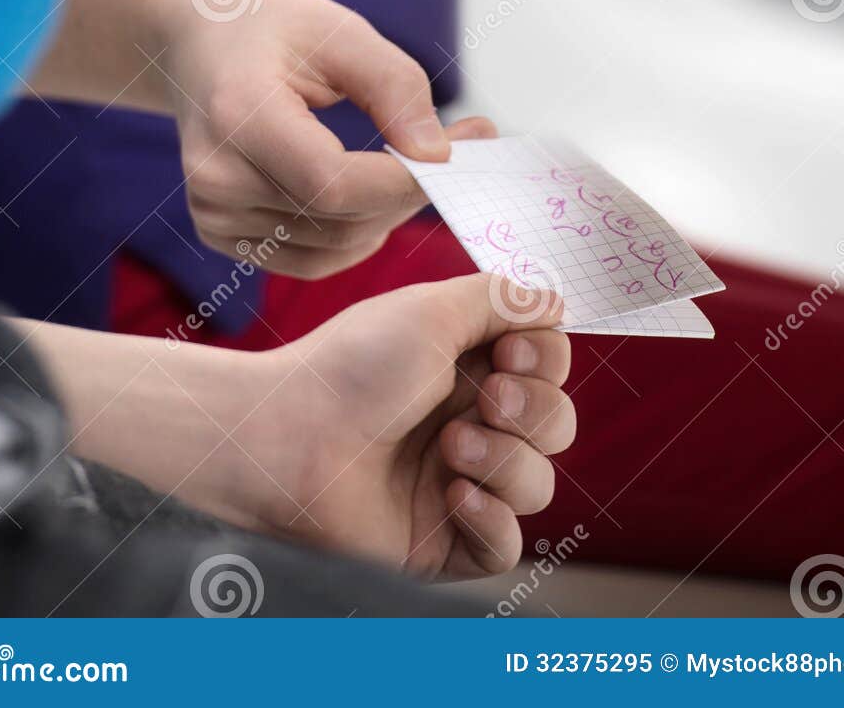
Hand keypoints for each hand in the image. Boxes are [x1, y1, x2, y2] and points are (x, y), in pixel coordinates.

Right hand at [144, 0, 495, 276]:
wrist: (199, 40)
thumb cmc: (275, 26)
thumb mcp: (342, 32)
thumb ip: (395, 89)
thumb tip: (439, 158)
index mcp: (237, 115)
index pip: (334, 182)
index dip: (405, 182)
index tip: (467, 152)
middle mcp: (214, 175)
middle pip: (339, 218)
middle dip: (411, 192)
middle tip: (464, 149)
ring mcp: (211, 211)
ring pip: (334, 246)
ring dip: (388, 214)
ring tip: (414, 163)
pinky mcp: (218, 233)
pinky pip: (310, 258)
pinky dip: (356, 234)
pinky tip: (372, 192)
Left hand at [231, 274, 573, 578]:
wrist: (287, 440)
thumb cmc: (350, 366)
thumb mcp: (431, 308)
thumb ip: (502, 297)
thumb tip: (556, 304)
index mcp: (468, 363)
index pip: (550, 365)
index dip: (546, 359)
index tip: (510, 350)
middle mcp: (471, 419)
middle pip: (557, 424)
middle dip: (534, 411)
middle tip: (485, 400)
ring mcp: (461, 482)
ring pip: (539, 484)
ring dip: (505, 461)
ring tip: (450, 447)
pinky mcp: (445, 541)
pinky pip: (508, 545)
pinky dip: (493, 519)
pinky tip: (452, 495)